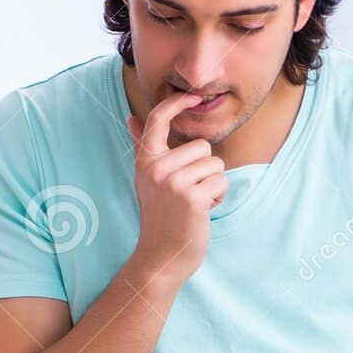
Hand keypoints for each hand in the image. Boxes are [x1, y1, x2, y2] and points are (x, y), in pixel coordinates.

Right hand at [126, 90, 227, 285]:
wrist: (162, 255)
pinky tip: (202, 211)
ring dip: (213, 185)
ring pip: (215, 164)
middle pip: (202, 146)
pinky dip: (218, 197)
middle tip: (189, 192)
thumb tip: (131, 117)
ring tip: (195, 202)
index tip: (193, 96)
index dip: (176, 103)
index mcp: (145, 160)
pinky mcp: (191, 198)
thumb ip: (143, 146)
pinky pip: (221, 182)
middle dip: (205, 169)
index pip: (158, 119)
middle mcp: (156, 168)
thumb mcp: (148, 178)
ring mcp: (173, 183)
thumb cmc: (160, 214)